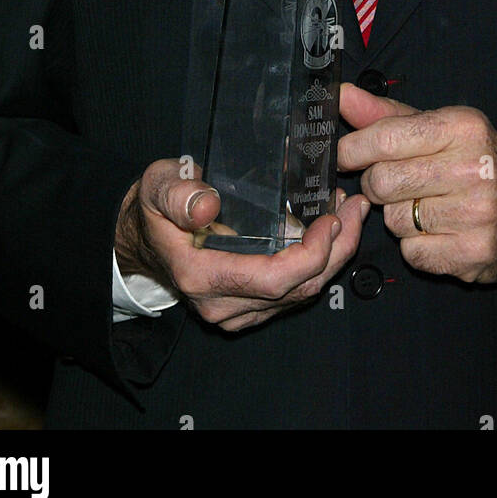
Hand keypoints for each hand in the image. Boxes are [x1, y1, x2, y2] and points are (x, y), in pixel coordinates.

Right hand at [115, 158, 369, 330]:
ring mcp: (237, 310)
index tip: (331, 217)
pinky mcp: (249, 307)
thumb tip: (206, 205)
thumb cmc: (154, 207)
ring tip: (349, 213)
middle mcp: (222, 304)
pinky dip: (319, 263)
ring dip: (334, 256)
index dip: (312, 253)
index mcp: (203, 276)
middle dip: (337, 250)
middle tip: (355, 208)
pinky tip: (330, 231)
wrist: (142, 238)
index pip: (275, 279)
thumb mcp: (158, 187)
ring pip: (302, 295)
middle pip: (298, 289)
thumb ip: (178, 195)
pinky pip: (295, 294)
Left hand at [337, 85, 496, 283]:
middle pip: (383, 182)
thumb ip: (387, 114)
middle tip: (393, 183)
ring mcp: (477, 215)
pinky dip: (415, 245)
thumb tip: (342, 96)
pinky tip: (438, 231)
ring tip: (425, 205)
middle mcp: (473, 169)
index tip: (344, 155)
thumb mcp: (442, 126)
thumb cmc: (481, 162)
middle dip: (377, 184)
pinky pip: (412, 253)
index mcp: (463, 128)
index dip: (353, 149)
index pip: (385, 137)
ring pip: (393, 220)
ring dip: (397, 216)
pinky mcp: (474, 254)